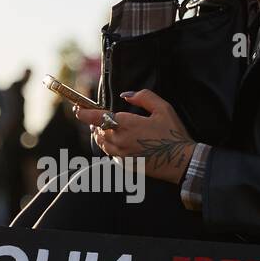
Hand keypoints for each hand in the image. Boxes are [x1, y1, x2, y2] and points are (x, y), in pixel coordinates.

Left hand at [74, 89, 194, 183]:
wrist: (181, 162)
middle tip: (96, 116)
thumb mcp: (163, 108)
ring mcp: (122, 155)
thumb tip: (126, 95)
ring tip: (103, 128)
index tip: (78, 108)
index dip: (84, 113)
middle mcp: (120, 140)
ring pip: (102, 143)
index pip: (97, 118)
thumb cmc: (173, 134)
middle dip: (94, 123)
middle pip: (97, 131)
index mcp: (127, 124)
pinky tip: (117, 142)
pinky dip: (109, 146)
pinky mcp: (126, 165)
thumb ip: (143, 97)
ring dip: (100, 135)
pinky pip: (110, 154)